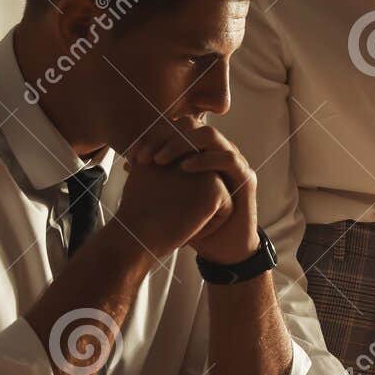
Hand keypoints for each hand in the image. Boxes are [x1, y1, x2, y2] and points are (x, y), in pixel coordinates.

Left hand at [127, 119, 258, 265]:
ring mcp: (234, 163)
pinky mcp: (245, 178)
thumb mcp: (171, 200)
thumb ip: (156, 181)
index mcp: (201, 153)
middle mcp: (218, 152)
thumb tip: (128, 165)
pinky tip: (185, 167)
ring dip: (182, 144)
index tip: (136, 156)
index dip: (156, 137)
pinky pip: (227, 159)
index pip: (178, 127)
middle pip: (193, 125)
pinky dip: (205, 159)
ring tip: (161, 160)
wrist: (223, 249)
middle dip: (166, 137)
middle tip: (147, 156)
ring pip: (210, 136)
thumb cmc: (196, 224)